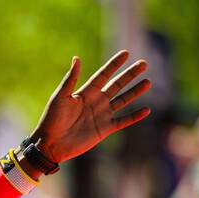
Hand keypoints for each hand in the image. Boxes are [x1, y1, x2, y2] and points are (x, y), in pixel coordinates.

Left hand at [31, 50, 150, 163]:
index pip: (103, 75)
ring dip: (135, 92)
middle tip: (144, 63)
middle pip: (116, 85)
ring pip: (122, 100)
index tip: (126, 53)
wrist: (50, 144)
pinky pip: (123, 121)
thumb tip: (77, 58)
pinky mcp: (104, 129)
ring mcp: (101, 115)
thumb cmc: (51, 119)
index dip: (114, 64)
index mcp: (85, 93)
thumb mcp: (60, 96)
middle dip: (130, 75)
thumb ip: (71, 78)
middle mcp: (96, 102)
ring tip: (148, 82)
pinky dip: (134, 116)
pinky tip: (147, 110)